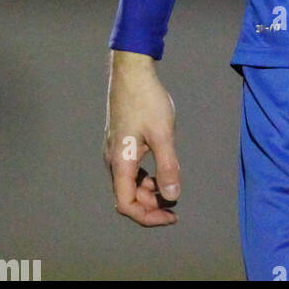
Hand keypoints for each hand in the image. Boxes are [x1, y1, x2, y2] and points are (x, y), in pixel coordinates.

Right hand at [103, 51, 180, 226]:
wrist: (131, 72)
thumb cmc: (146, 101)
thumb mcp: (163, 134)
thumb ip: (167, 166)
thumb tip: (172, 196)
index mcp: (120, 163)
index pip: (127, 205)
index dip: (149, 216)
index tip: (171, 214)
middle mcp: (113, 161)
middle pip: (127, 197)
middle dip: (151, 204)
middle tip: (175, 201)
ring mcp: (115, 151)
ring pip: (129, 183)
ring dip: (148, 190)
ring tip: (170, 184)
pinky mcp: (120, 142)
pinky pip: (130, 170)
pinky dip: (145, 176)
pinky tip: (160, 168)